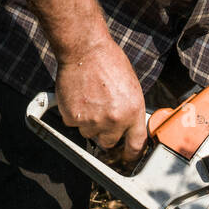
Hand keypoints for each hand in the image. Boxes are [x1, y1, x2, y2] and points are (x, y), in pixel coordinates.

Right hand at [55, 36, 148, 160]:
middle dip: (105, 134)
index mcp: (133, 112)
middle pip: (108, 143)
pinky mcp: (73, 117)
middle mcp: (114, 120)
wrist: (84, 50)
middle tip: (101, 116)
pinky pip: (73, 124)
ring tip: (89, 100)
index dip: (131, 155)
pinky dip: (74, 114)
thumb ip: (130, 110)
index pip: (136, 145)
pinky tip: (78, 97)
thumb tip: (128, 127)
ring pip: (89, 134)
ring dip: (88, 123)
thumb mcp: (131, 87)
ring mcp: (92, 120)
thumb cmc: (109, 62)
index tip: (128, 158)